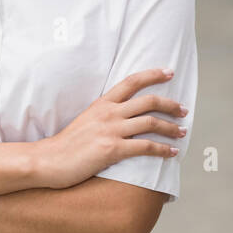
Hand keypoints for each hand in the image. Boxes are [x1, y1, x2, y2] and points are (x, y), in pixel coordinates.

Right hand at [37, 69, 186, 189]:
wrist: (49, 159)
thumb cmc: (67, 144)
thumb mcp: (85, 121)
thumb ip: (104, 116)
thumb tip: (124, 118)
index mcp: (101, 104)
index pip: (130, 82)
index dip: (152, 75)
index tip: (169, 72)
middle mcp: (108, 113)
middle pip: (148, 101)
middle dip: (171, 105)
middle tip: (184, 111)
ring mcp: (110, 130)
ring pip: (151, 123)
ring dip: (171, 127)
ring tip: (182, 132)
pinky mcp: (112, 149)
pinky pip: (146, 147)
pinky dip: (163, 149)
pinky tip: (172, 152)